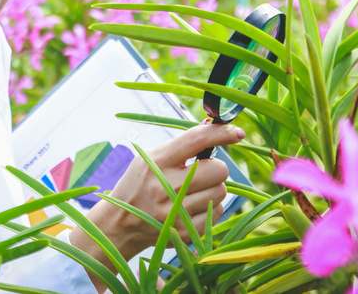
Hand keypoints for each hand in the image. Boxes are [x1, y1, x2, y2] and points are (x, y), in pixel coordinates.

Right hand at [70, 121, 244, 285]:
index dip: (221, 133)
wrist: (120, 223)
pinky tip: (191, 207)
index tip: (237, 132)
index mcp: (157, 161)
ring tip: (192, 191)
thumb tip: (212, 125)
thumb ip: (182, 144)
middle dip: (215, 168)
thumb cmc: (140, 184)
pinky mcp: (184, 231)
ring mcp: (175, 212)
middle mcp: (165, 186)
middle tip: (201, 172)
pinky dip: (210, 207)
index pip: (196, 140)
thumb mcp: (152, 158)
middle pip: (218, 169)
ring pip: (221, 191)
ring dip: (213, 188)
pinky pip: (217, 212)